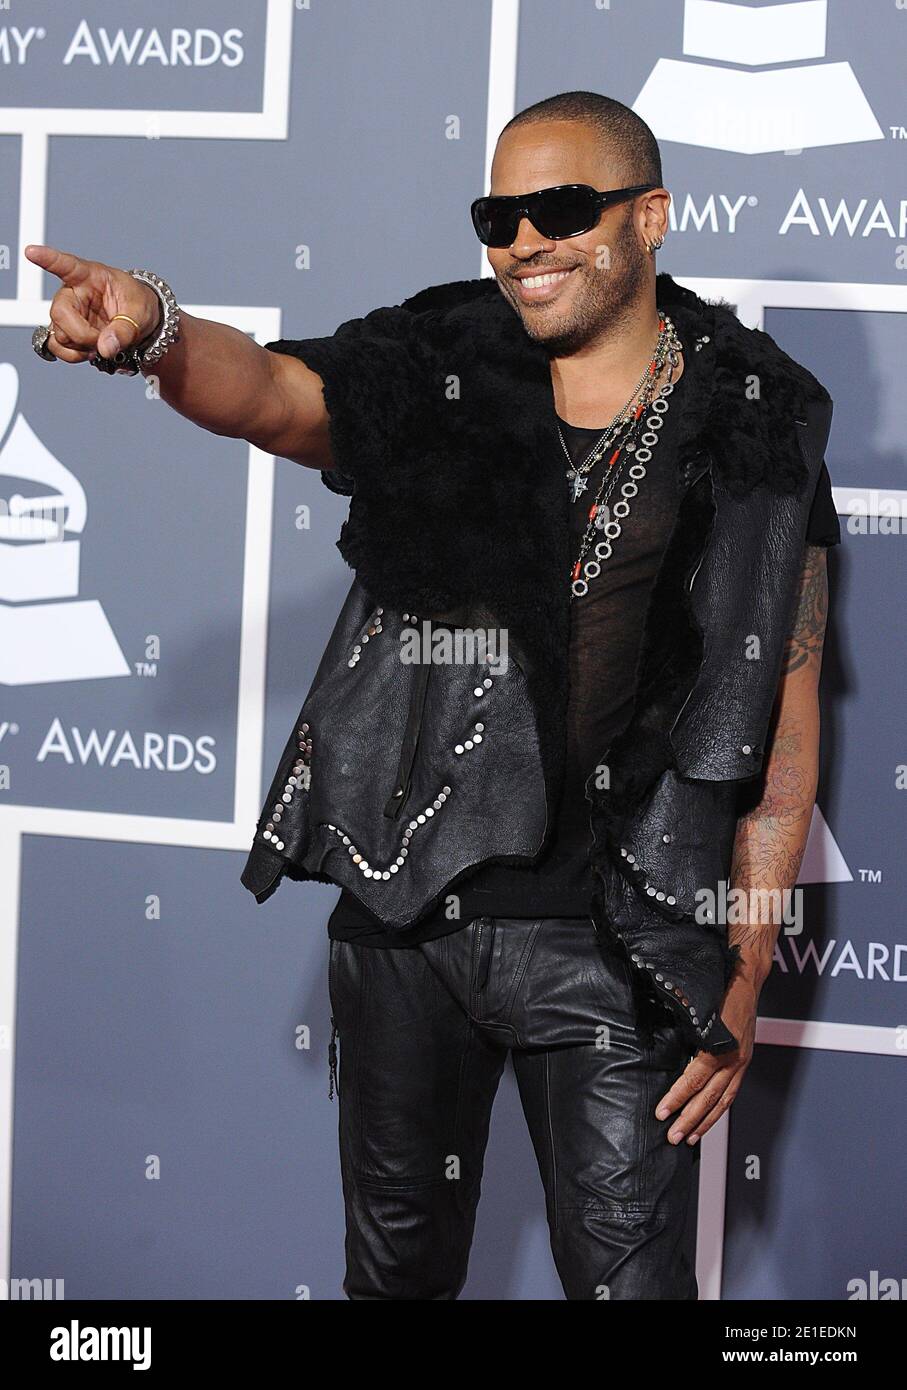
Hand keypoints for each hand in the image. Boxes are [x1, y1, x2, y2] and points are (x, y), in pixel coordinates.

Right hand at [24, 243, 160, 363]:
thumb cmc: (137, 305)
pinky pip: (56, 346)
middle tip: (104, 340)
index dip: (48, 259)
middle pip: (60, 313)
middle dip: (82, 334)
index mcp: (90, 276)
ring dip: (80, 347)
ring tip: (101, 344)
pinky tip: (89, 352)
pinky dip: (73, 355)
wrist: (140, 322)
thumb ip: (124, 330)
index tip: (31, 251)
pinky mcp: (66, 331)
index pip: (67, 265)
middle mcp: (73, 293)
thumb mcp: (139, 313)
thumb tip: (105, 348)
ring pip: (58, 334)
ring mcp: (67, 313)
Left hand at [653, 975, 758, 1145]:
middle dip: (689, 1119)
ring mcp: (740, 1062)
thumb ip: (683, 1027)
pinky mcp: (743, 1062)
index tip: (661, 1112)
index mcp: (719, 1045)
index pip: (694, 1078)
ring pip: (722, 1101)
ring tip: (688, 1139)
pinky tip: (707, 1120)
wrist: (746, 979)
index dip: (677, 1097)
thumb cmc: (719, 989)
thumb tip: (657, 1043)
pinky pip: (730, 1093)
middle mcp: (733, 1058)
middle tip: (671, 1137)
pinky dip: (718, 1110)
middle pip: (708, 1097)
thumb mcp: (698, 1006)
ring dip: (704, 1122)